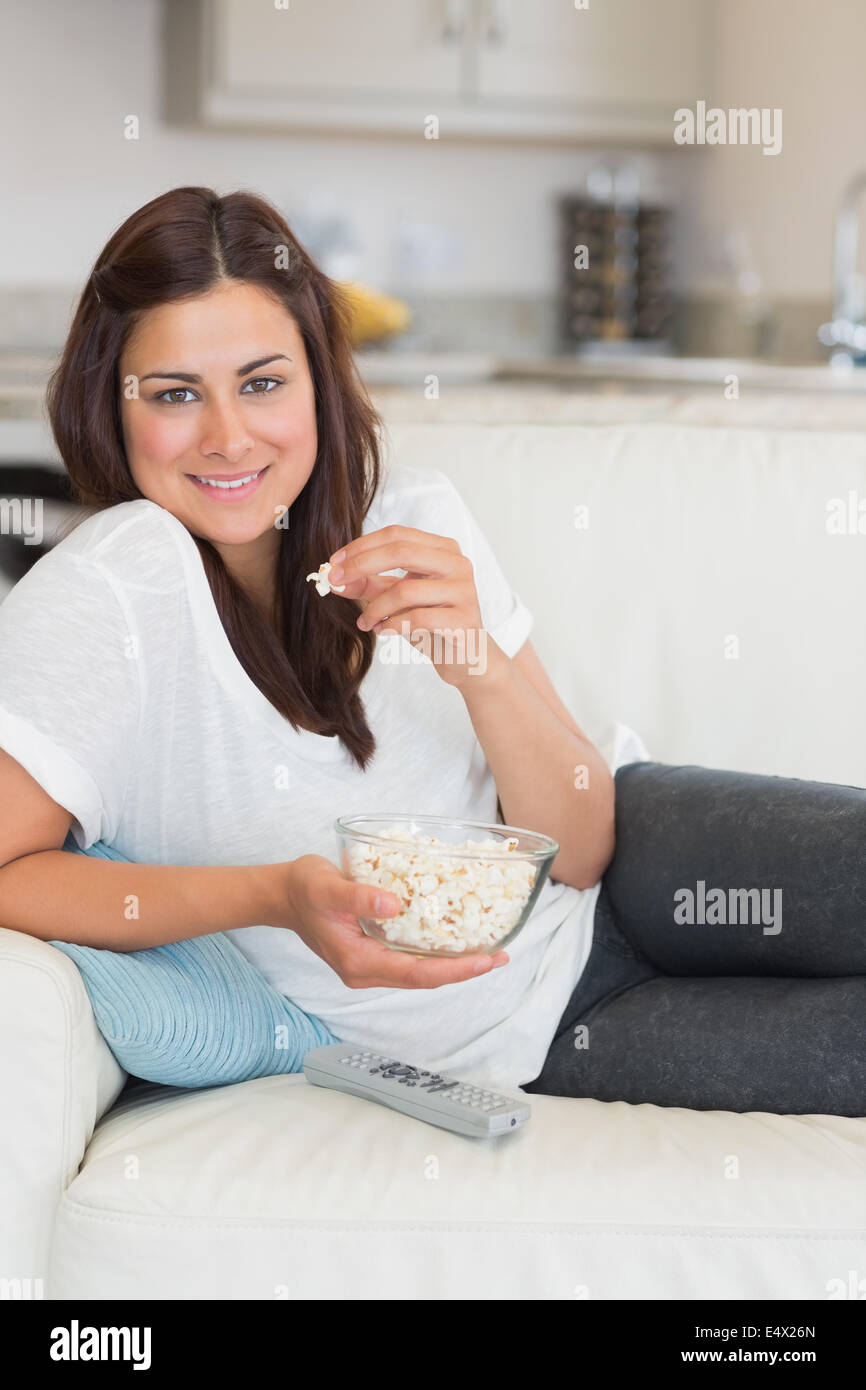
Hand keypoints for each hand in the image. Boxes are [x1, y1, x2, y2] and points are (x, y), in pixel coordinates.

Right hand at [279, 855, 508, 988]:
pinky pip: (410, 961)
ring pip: (419, 972)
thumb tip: (392, 905)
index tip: (486, 960)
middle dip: (464, 970)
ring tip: (488, 952)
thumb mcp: (326, 886)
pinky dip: (436, 954)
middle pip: (424, 979)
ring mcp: (368, 966)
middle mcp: (365, 971)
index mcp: (358, 961)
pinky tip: (454, 940)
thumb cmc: (303, 888)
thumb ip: (357, 897)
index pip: (417, 974)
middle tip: (501, 956)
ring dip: (453, 964)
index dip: (455, 969)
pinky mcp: (371, 954)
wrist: (283, 895)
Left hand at [325, 525, 488, 688]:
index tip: (333, 563)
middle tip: (335, 582)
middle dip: (361, 565)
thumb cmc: (431, 623)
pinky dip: (393, 625)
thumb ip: (369, 585)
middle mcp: (458, 564)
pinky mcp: (464, 621)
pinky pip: (418, 619)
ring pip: (405, 590)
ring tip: (364, 621)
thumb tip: (333, 578)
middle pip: (402, 552)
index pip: (397, 534)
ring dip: (375, 607)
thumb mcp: (397, 599)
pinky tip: (384, 632)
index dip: (361, 546)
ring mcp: (464, 591)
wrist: (464, 657)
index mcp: (443, 549)